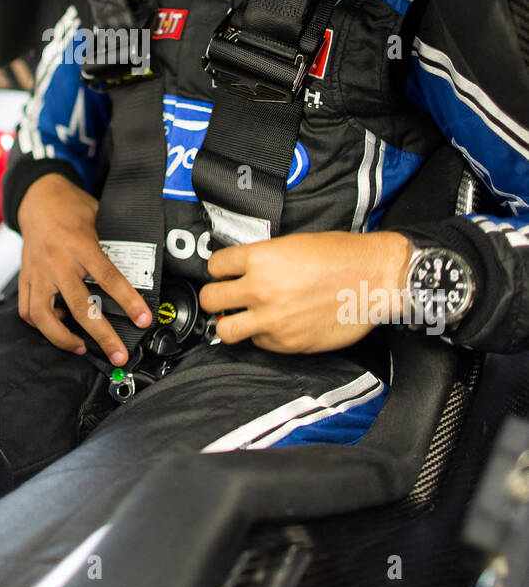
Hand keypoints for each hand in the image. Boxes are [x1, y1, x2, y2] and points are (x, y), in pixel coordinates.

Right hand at [17, 174, 151, 364]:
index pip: (108, 278)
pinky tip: (57, 329)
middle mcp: (57, 261)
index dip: (128, 302)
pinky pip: (27, 310)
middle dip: (102, 335)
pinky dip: (42, 326)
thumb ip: (113, 242)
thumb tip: (139, 268)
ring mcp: (37, 272)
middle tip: (119, 355)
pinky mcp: (24, 278)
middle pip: (80, 306)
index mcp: (80, 244)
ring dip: (63, 338)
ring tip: (81, 348)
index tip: (143, 320)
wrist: (38, 197)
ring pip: (44, 316)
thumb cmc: (73, 208)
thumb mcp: (99, 217)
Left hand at [198, 230, 413, 353]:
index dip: (221, 269)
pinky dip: (263, 335)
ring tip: (244, 317)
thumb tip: (245, 269)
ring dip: (231, 322)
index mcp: (260, 258)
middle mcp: (260, 289)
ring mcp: (272, 319)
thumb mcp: (294, 243)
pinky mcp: (287, 343)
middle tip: (227, 297)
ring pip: (225, 329)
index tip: (226, 273)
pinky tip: (278, 324)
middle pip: (211, 299)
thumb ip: (264, 257)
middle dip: (216, 297)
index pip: (215, 266)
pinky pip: (259, 343)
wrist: (375, 279)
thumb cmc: (343, 257)